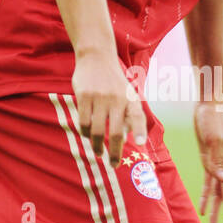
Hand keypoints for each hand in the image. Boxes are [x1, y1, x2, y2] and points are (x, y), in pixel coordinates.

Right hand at [73, 49, 146, 165]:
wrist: (96, 57)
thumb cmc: (114, 82)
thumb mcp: (127, 94)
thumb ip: (130, 114)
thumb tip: (132, 137)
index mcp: (130, 99)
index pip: (138, 117)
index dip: (139, 131)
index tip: (139, 144)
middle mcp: (117, 99)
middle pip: (116, 132)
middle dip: (114, 152)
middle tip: (113, 164)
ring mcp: (100, 97)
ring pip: (97, 131)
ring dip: (97, 146)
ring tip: (98, 152)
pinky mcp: (84, 95)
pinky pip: (83, 122)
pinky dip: (85, 133)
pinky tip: (88, 136)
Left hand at [194, 101, 222, 222]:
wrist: (208, 107)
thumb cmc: (213, 120)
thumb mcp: (214, 139)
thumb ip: (216, 162)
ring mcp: (217, 165)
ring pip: (217, 195)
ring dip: (216, 212)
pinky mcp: (207, 161)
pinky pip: (207, 184)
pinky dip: (205, 197)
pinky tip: (203, 209)